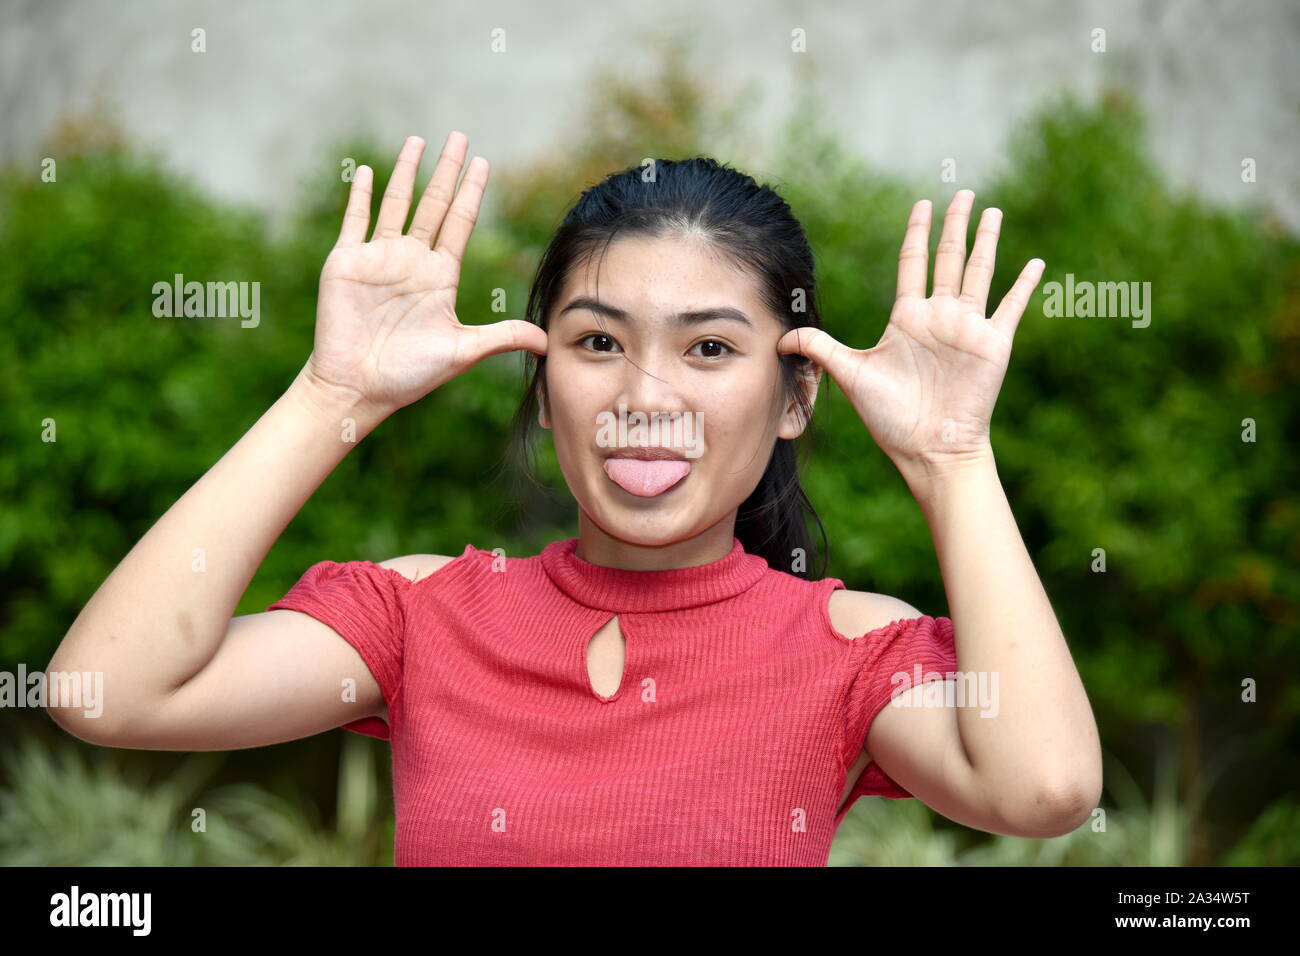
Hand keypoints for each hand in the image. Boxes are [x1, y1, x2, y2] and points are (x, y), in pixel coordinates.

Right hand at [307, 132, 546, 414]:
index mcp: (439, 276)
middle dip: (446, 170)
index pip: (460, 223)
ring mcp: (378, 259)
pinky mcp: (346, 263)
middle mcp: (411, 260)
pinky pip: (354, 221)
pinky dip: (359, 195)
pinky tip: (366, 171)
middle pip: (434, 204)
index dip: (471, 192)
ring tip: (419, 141)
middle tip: (460, 136)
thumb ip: (501, 337)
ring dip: (407, 172)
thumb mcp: (462, 351)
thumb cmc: (409, 375)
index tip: (483, 163)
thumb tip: (548, 341)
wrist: (359, 387)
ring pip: (396, 203)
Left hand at [777, 189, 1042, 471]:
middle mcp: (939, 316)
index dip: (916, 233)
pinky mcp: (993, 343)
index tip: (921, 205)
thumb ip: (820, 348)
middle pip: (948, 257)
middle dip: (954, 224)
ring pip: (979, 271)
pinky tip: (1036, 263)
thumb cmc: (890, 417)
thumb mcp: (851, 374)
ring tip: (992, 211)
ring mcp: (968, 327)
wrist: (928, 447)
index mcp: (908, 317)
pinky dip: (1024, 285)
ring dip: (986, 240)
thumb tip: (781, 337)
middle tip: (962, 192)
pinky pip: (1011, 306)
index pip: (912, 263)